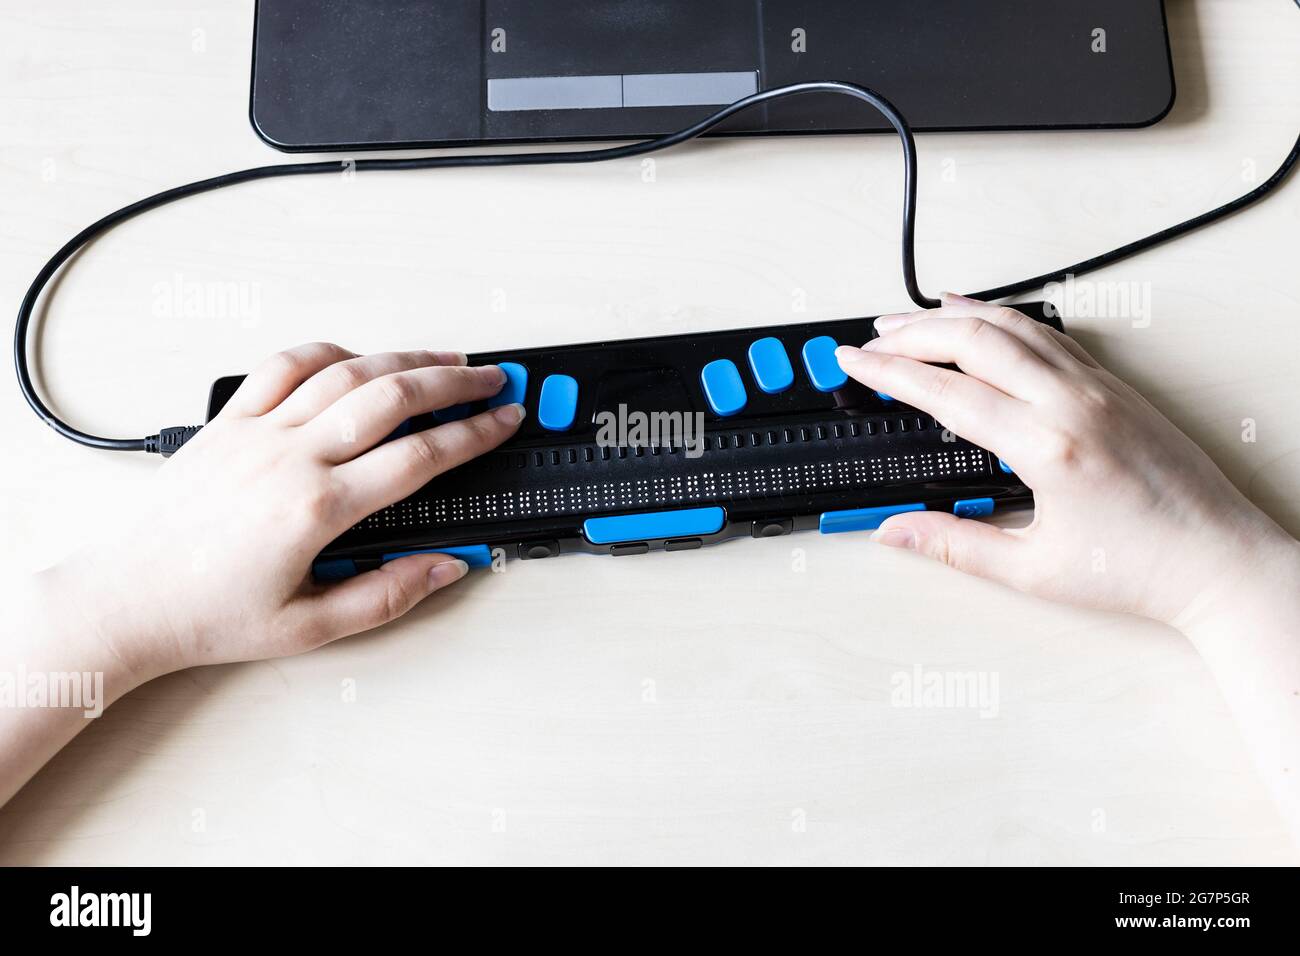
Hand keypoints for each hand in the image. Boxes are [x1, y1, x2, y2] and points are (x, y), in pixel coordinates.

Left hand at [48, 343, 523, 680]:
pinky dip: (329, 352)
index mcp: (317, 509)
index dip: (474, 434)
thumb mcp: (311, 627)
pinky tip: (357, 357)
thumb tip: (447, 566)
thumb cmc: (209, 617)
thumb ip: (388, 595)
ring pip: (345, 371)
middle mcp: (289, 458)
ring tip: (444, 360)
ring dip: (403, 358)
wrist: (127, 601)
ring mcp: (257, 432)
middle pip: (391, 397)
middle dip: (454, 382)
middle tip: (492, 379)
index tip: (505, 420)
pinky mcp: (228, 423)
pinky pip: (284, 365)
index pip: (418, 457)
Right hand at [834, 293, 1296, 626]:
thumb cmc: (1141, 569)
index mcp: (1049, 448)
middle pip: (975, 341)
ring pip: (1013, 327)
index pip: (948, 392)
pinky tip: (981, 316)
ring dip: (954, 317)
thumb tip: (894, 531)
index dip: (890, 374)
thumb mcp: (1033, 570)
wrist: (1219, 561)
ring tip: (911, 320)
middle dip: (913, 334)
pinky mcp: (1115, 387)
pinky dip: (1004, 318)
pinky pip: (1048, 335)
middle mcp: (1074, 404)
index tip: (855, 362)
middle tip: (872, 340)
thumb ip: (954, 544)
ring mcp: (1098, 388)